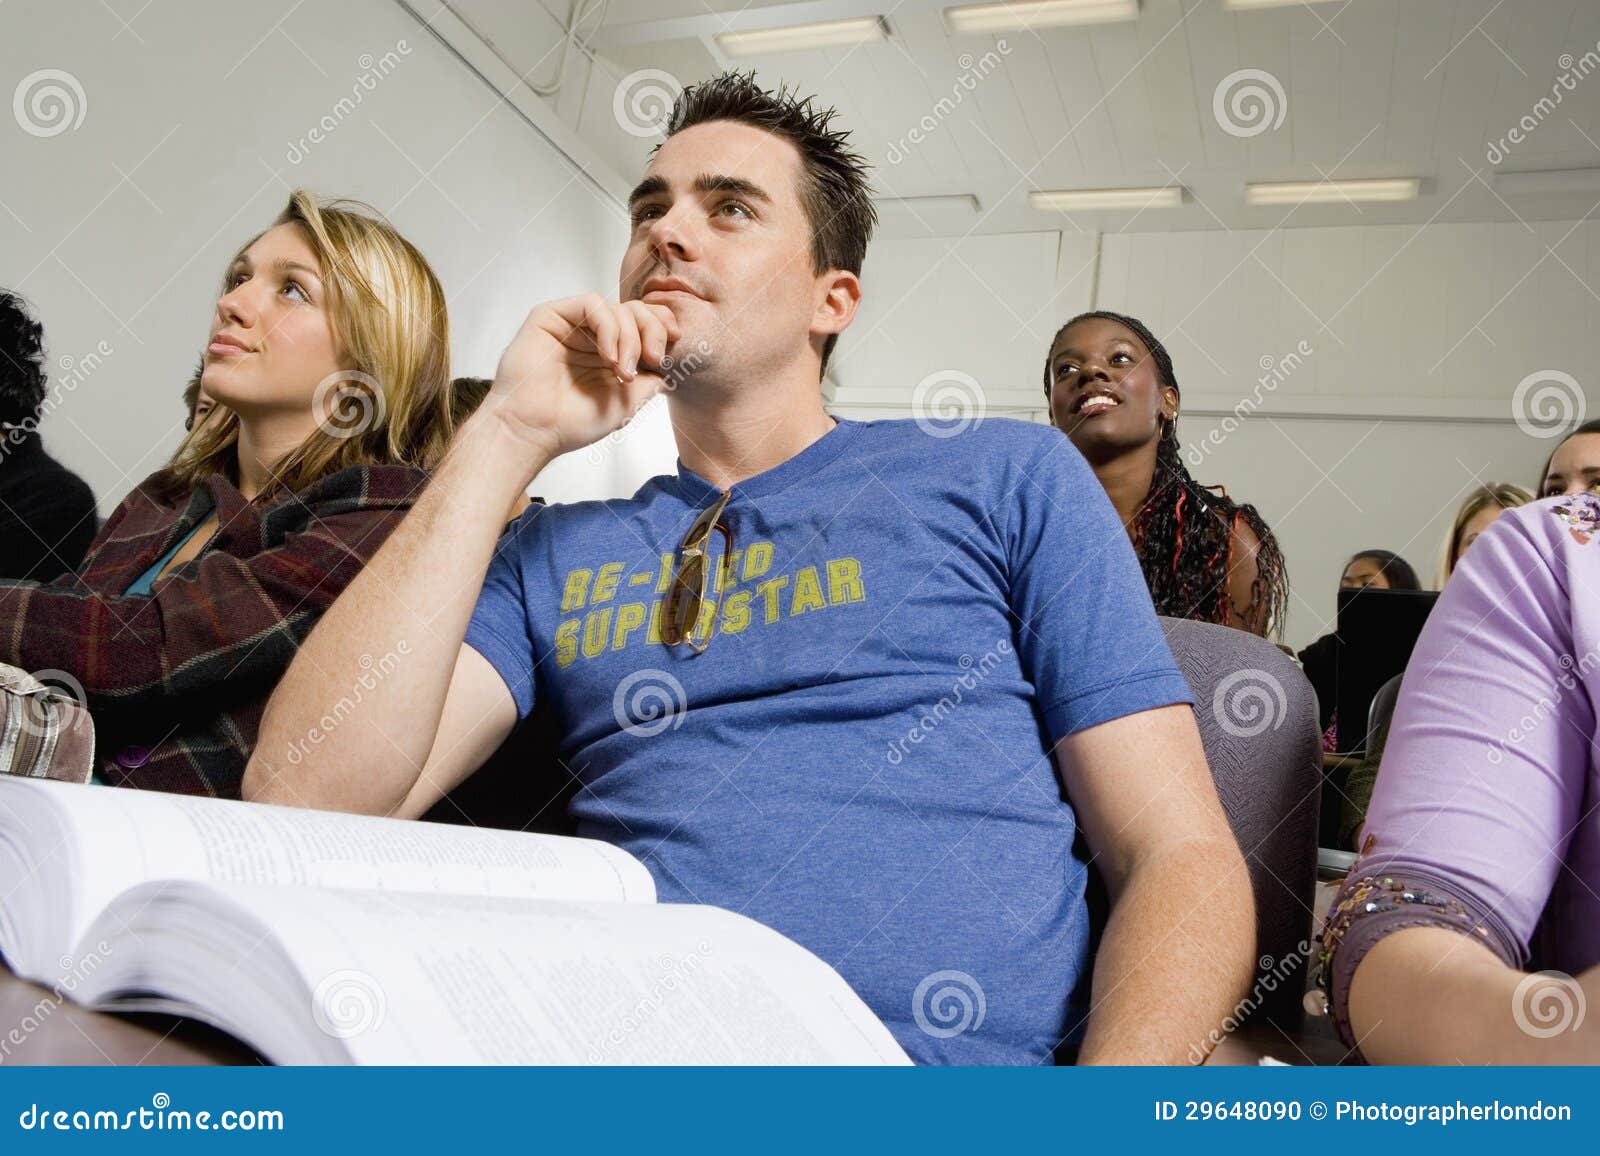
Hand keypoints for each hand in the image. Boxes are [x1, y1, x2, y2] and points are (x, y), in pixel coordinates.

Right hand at [483, 294, 681, 458]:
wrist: (534, 431)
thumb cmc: (571, 422)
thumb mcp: (626, 403)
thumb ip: (650, 380)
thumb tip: (670, 364)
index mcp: (611, 353)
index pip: (644, 324)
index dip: (663, 327)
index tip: (675, 345)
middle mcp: (593, 336)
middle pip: (636, 311)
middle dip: (653, 331)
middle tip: (653, 359)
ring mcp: (573, 325)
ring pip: (617, 307)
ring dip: (630, 338)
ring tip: (623, 370)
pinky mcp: (552, 316)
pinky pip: (592, 304)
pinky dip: (608, 328)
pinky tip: (608, 356)